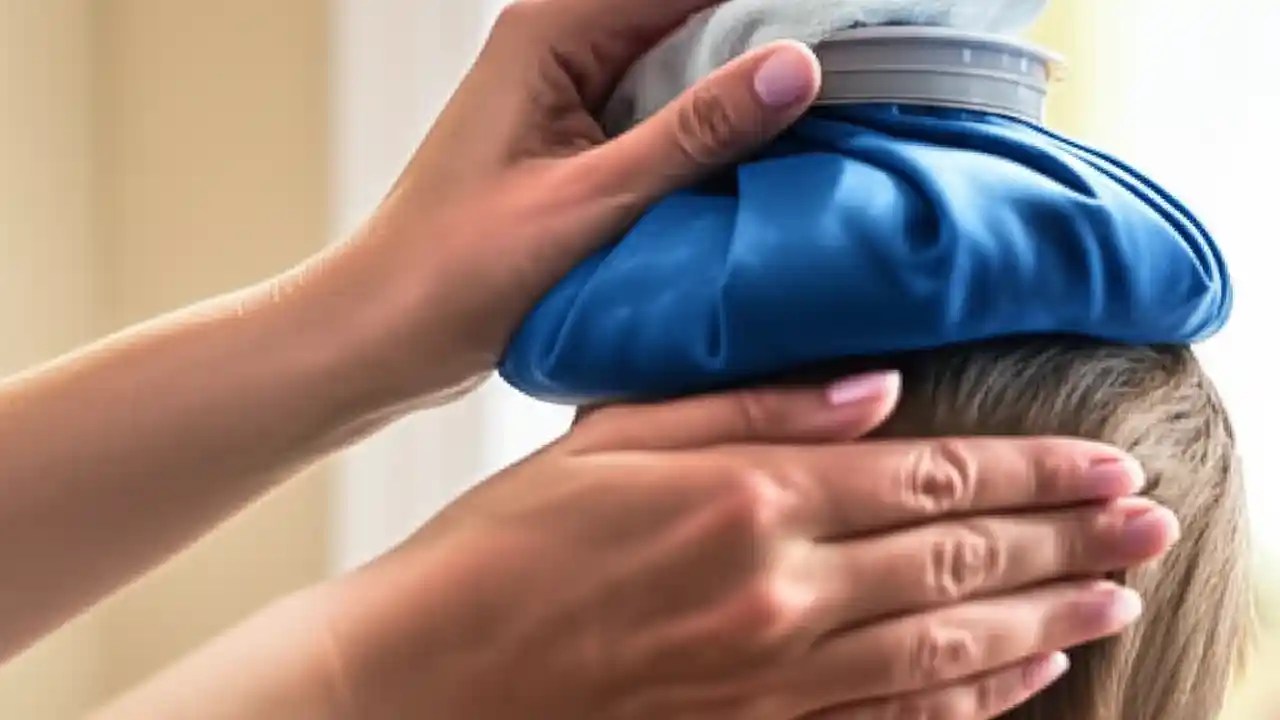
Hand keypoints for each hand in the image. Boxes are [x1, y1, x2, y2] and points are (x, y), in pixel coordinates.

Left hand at [301, 0, 822, 404]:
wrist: (385, 333)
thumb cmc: (455, 270)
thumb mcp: (586, 202)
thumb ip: (692, 135)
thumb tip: (797, 66)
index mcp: (552, 30)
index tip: (856, 18)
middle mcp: (564, 44)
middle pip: (696, 11)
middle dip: (776, 30)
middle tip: (868, 64)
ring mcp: (575, 93)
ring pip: (690, 63)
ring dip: (752, 84)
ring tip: (842, 106)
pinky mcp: (584, 143)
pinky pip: (671, 114)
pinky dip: (720, 130)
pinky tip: (777, 156)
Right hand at [318, 372, 1174, 718]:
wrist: (436, 672)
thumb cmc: (507, 545)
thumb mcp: (613, 436)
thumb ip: (750, 404)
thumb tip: (873, 387)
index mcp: (750, 501)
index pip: (931, 477)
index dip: (1032, 470)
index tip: (1104, 465)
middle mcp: (782, 592)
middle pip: (961, 561)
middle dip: (1068, 540)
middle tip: (1149, 528)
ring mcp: (776, 677)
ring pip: (950, 650)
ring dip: (1045, 621)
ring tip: (1115, 600)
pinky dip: (973, 704)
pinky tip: (1024, 683)